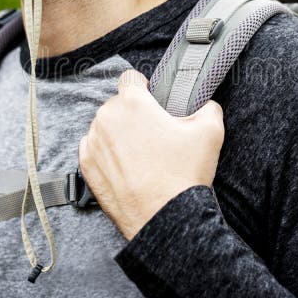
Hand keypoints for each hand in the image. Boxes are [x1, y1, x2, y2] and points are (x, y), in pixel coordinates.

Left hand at [79, 69, 224, 239]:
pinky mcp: (86, 167)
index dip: (145, 87)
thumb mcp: (211, 131)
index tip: (154, 101)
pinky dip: (108, 154)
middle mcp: (106, 119)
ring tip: (143, 155)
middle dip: (134, 115)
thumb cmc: (184, 175)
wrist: (165, 219)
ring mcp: (92, 144)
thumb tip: (205, 104)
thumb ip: (208, 106)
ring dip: (120, 134)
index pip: (130, 78)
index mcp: (131, 103)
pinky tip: (128, 167)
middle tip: (156, 135)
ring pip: (105, 127)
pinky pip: (95, 149)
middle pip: (118, 104)